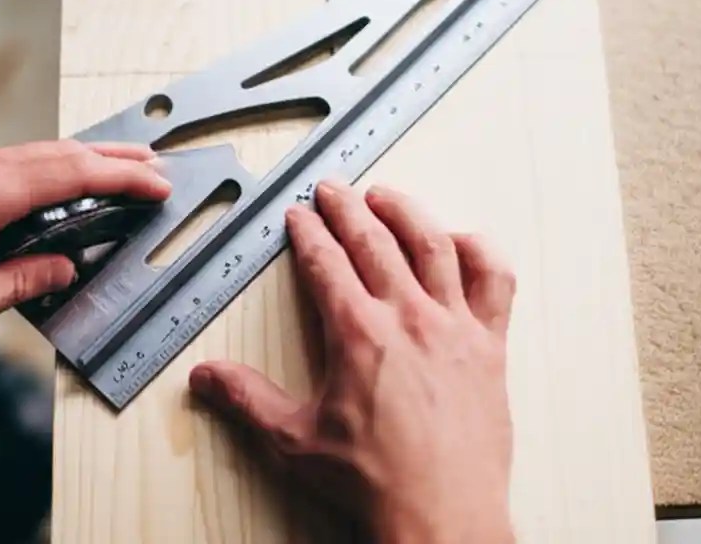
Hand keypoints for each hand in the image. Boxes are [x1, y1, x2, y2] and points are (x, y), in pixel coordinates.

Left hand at [0, 140, 170, 343]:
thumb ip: (17, 285)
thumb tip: (63, 271)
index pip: (70, 175)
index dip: (121, 177)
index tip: (156, 182)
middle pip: (60, 152)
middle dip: (114, 157)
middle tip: (155, 165)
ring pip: (38, 152)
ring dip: (85, 159)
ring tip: (121, 168)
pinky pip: (15, 160)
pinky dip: (53, 166)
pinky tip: (64, 181)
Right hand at [188, 181, 515, 543]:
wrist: (442, 514)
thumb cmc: (375, 480)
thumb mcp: (296, 441)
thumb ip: (248, 400)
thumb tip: (206, 377)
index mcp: (358, 334)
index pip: (325, 262)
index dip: (308, 232)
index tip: (299, 216)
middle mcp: (408, 318)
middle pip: (374, 240)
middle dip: (347, 208)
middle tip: (332, 189)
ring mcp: (455, 326)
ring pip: (432, 246)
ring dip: (406, 212)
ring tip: (386, 196)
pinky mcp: (490, 344)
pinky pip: (494, 280)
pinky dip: (479, 250)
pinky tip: (461, 240)